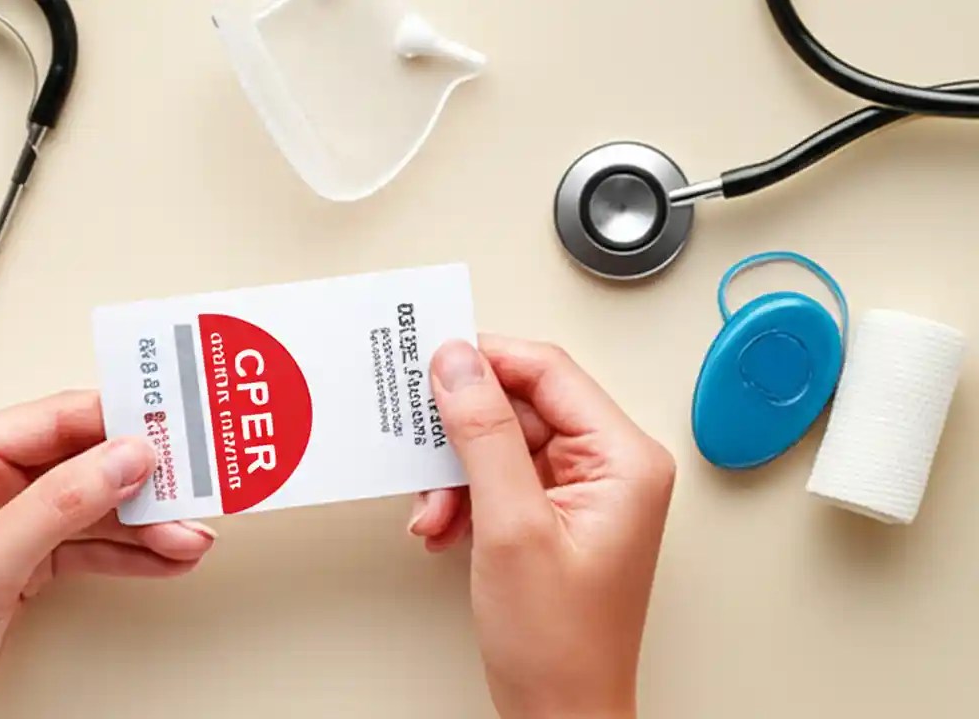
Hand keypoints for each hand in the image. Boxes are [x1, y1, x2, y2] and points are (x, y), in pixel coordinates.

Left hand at [0, 391, 216, 718]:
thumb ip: (58, 505)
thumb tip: (122, 457)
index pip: (55, 419)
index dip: (118, 419)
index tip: (172, 424)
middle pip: (84, 459)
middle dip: (143, 476)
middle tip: (194, 481)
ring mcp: (8, 523)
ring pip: (96, 503)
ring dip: (146, 521)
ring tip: (189, 533)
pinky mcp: (26, 561)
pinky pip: (92, 543)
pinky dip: (132, 552)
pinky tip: (165, 556)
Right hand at [408, 336, 674, 718]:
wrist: (558, 714)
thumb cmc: (560, 643)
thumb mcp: (510, 525)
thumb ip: (484, 434)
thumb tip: (459, 363)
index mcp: (624, 459)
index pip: (550, 372)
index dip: (486, 361)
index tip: (431, 362)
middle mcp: (610, 467)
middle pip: (521, 407)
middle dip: (461, 436)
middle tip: (418, 447)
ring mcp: (581, 492)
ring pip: (501, 443)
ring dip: (455, 474)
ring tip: (435, 512)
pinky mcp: (552, 515)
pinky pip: (497, 477)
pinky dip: (462, 497)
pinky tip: (444, 526)